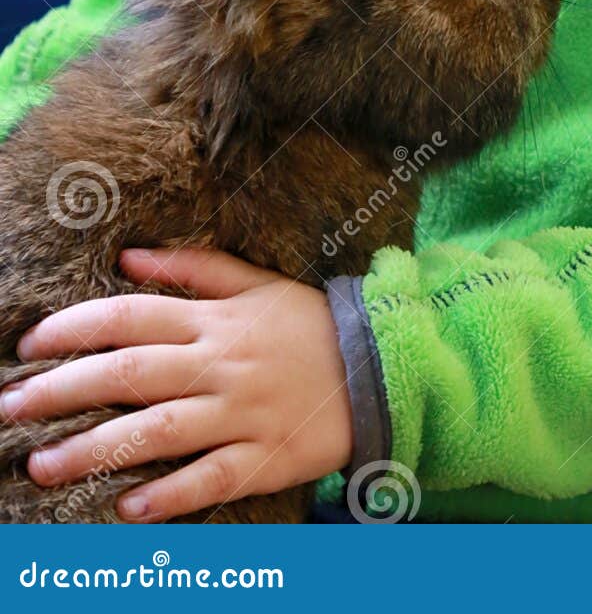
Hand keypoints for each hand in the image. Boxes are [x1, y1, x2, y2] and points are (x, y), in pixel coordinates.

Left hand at [0, 246, 353, 521]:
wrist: (383, 366)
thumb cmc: (307, 324)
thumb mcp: (255, 282)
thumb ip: (192, 266)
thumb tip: (128, 255)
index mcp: (216, 319)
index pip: (133, 316)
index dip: (77, 327)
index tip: (28, 344)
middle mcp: (222, 364)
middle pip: (132, 373)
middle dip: (64, 389)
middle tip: (10, 406)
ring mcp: (242, 413)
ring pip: (160, 431)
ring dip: (97, 449)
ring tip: (43, 465)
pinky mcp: (265, 457)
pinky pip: (212, 478)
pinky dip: (171, 494)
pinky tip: (128, 508)